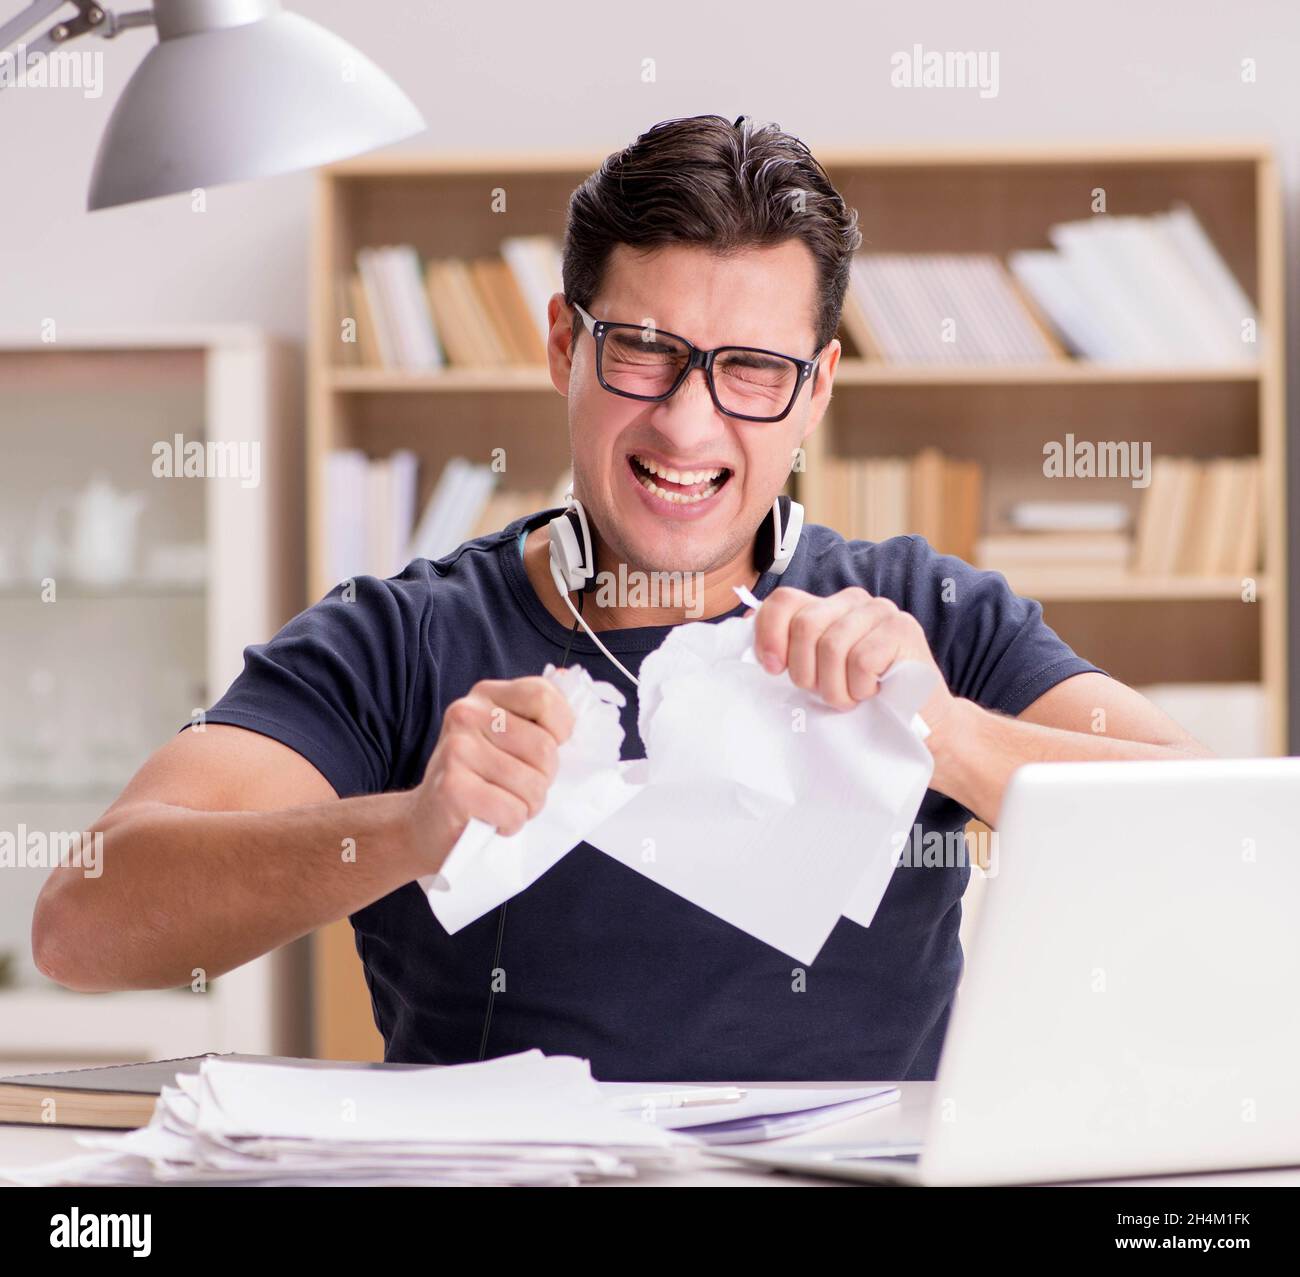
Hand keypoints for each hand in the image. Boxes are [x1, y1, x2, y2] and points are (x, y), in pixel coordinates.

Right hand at [411, 676, 574, 869]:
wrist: (425, 823)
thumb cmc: (478, 782)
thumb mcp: (506, 739)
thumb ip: (538, 718)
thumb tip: (575, 688)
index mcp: (487, 695)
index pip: (545, 697)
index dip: (560, 731)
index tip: (548, 749)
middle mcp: (467, 713)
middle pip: (545, 748)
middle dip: (544, 780)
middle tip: (520, 788)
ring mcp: (457, 749)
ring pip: (533, 784)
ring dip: (528, 806)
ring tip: (504, 804)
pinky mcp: (453, 787)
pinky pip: (512, 810)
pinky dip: (511, 824)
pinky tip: (492, 820)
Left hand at [748, 586, 956, 729]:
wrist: (921, 724)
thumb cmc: (862, 700)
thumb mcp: (816, 675)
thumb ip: (786, 652)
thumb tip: (741, 632)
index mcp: (826, 606)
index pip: (783, 601)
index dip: (769, 635)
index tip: (772, 670)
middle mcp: (853, 600)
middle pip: (805, 626)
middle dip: (806, 672)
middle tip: (823, 693)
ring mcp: (881, 611)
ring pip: (832, 646)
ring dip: (835, 688)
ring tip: (851, 699)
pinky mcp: (903, 630)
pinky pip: (860, 660)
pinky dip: (860, 688)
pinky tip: (873, 693)